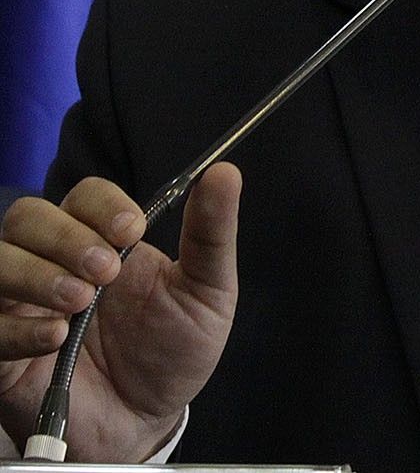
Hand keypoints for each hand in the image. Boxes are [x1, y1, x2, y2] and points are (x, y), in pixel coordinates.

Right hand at [0, 166, 239, 460]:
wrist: (149, 418)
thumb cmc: (174, 348)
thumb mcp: (206, 291)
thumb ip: (211, 233)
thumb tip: (225, 173)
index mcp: (103, 240)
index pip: (84, 195)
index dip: (102, 205)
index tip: (132, 229)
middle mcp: (55, 263)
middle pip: (28, 218)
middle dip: (66, 237)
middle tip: (106, 271)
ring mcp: (23, 305)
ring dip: (37, 274)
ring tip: (80, 301)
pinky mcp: (3, 352)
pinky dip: (18, 328)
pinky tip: (56, 338)